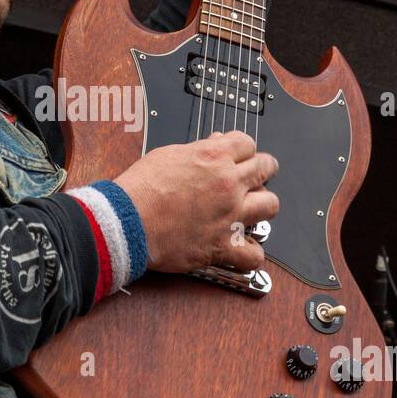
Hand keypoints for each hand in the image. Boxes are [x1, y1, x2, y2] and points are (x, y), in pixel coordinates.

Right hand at [114, 130, 278, 274]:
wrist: (126, 222)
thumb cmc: (140, 189)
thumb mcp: (167, 155)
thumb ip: (197, 150)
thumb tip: (214, 144)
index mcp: (213, 157)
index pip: (247, 143)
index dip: (243, 150)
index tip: (239, 157)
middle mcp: (227, 184)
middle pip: (267, 168)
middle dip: (262, 170)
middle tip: (254, 177)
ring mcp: (230, 215)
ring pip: (270, 205)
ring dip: (262, 206)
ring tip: (250, 210)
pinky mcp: (222, 245)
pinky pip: (254, 254)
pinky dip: (251, 252)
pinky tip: (243, 247)